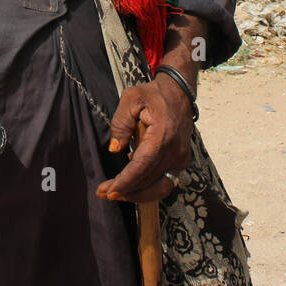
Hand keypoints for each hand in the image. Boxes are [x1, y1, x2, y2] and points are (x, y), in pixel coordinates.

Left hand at [96, 74, 193, 204]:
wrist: (179, 92)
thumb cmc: (154, 94)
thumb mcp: (131, 99)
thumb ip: (120, 124)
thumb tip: (115, 149)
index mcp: (163, 135)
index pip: (142, 166)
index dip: (125, 182)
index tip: (109, 191)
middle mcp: (175, 151)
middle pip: (149, 180)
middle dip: (126, 191)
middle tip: (104, 193)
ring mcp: (181, 157)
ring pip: (159, 186)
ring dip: (137, 194)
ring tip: (116, 193)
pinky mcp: (181, 160)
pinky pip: (165, 181)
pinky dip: (148, 186)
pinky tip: (132, 181)